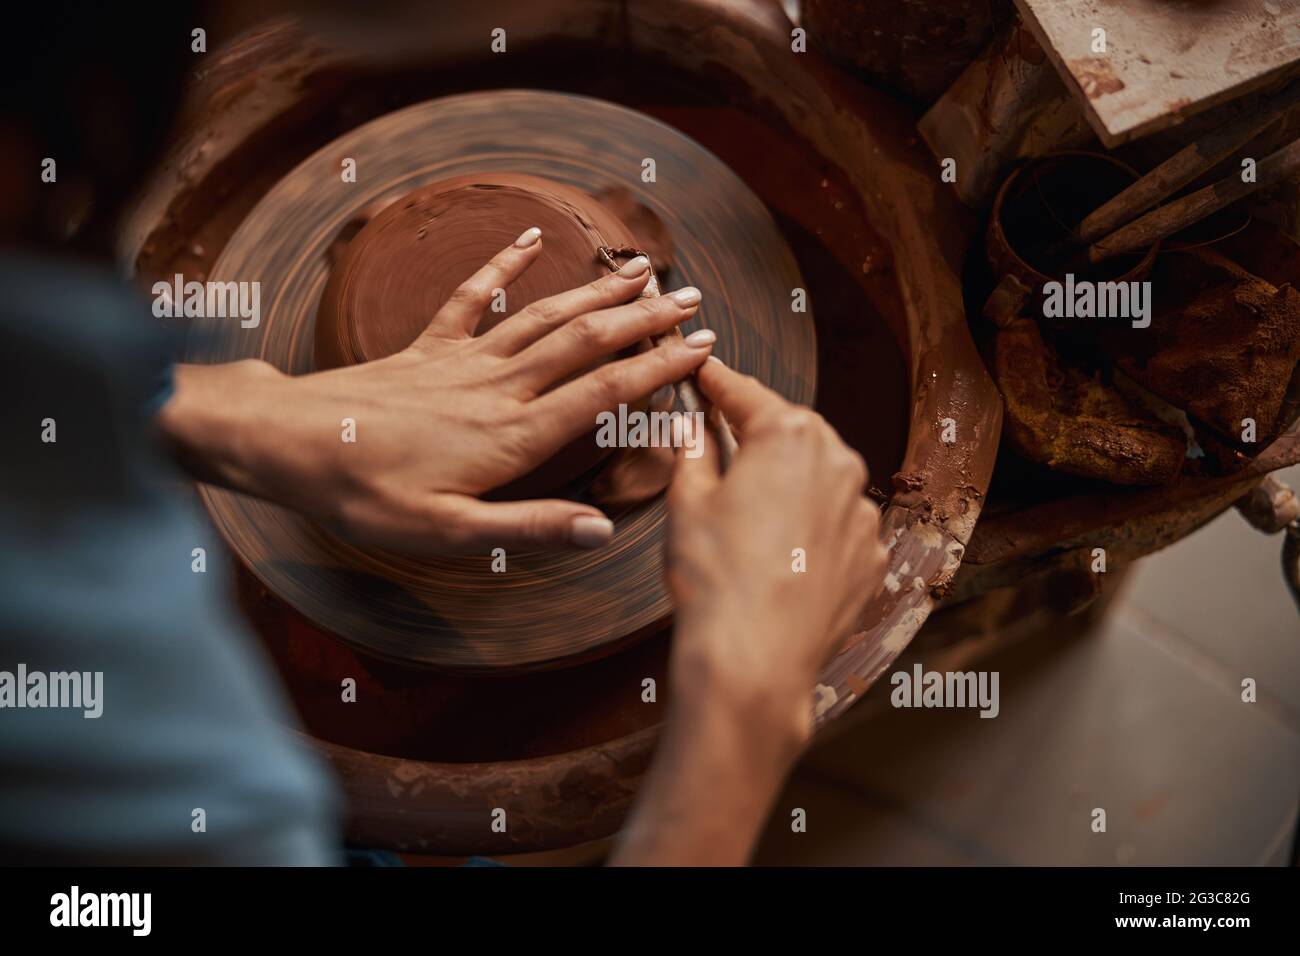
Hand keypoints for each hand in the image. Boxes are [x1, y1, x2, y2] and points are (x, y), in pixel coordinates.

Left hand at [158, 231, 714, 553]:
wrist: (286, 443)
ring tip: (643, 272)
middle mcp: (497, 387)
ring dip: (598, 293)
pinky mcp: (428, 348)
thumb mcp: (446, 534)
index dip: (658, 368)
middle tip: (694, 301)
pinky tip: (530, 239)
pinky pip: (474, 297)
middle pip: (586, 341)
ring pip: (546, 315)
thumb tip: (600, 531)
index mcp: (511, 436)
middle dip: (645, 319)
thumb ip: (527, 529)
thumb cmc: (364, 495)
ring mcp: (463, 361)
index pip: (603, 392)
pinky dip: (505, 265)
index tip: (703, 350)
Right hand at [612, 359, 887, 865]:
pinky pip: (839, 526)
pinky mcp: (873, 557)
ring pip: (820, 480)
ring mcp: (864, 512)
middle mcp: (840, 462)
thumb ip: (693, 452)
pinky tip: (781, 557)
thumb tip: (692, 426)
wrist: (755, 661)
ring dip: (790, 485)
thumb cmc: (714, 578)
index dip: (717, 381)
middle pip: (791, 434)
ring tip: (750, 519)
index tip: (702, 368)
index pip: (745, 394)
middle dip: (757, 436)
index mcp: (789, 435)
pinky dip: (813, 530)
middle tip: (720, 442)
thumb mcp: (686, 504)